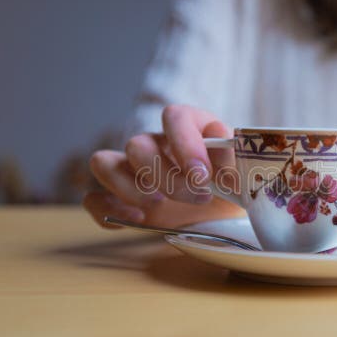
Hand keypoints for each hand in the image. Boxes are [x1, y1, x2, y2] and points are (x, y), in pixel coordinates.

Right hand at [83, 105, 240, 227]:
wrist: (227, 213)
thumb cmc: (233, 184)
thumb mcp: (243, 170)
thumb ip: (236, 160)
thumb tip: (225, 159)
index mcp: (187, 127)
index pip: (174, 117)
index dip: (185, 143)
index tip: (202, 175)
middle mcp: (155, 143)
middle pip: (138, 145)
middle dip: (166, 176)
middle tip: (197, 197)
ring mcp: (132, 170)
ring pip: (104, 163)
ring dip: (130, 187)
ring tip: (159, 205)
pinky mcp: (121, 199)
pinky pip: (93, 197)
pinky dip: (108, 210)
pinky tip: (137, 219)